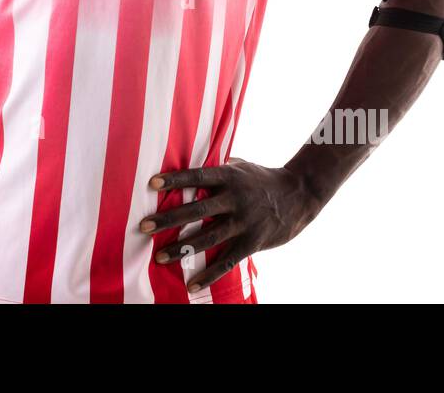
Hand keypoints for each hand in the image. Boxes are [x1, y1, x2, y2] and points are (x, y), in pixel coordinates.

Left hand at [139, 157, 322, 292]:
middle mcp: (235, 198)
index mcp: (229, 176)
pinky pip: (227, 261)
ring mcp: (245, 222)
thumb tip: (189, 159)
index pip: (197, 177)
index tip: (151, 184)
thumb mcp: (241, 166)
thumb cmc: (262, 178)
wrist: (300, 194)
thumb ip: (217, 167)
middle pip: (197, 210)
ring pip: (208, 238)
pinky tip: (191, 285)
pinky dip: (209, 274)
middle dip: (169, 219)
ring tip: (160, 257)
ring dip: (182, 249)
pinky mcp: (253, 242)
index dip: (175, 179)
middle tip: (143, 226)